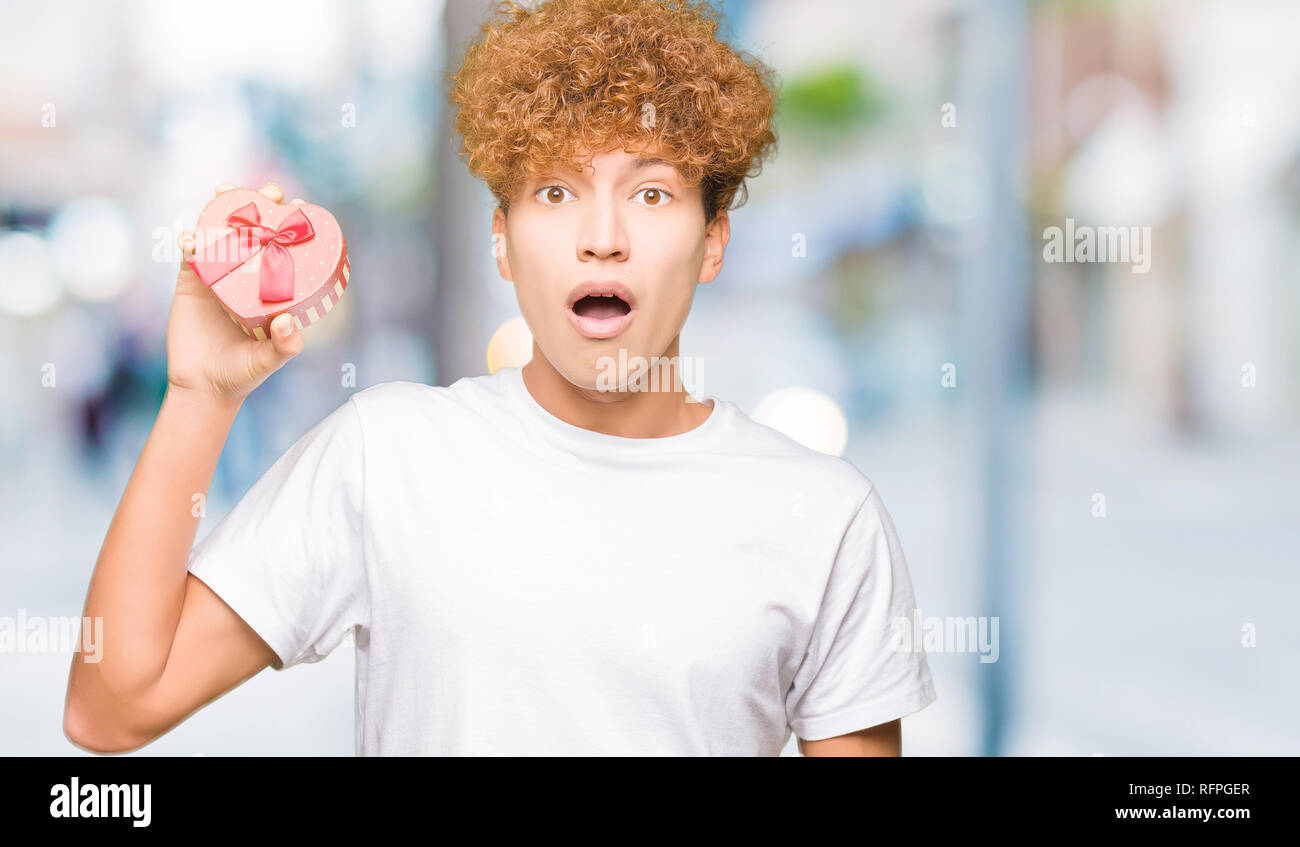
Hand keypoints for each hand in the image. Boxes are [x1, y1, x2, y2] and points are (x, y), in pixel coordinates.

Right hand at [165, 182, 306, 406]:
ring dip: (222, 208)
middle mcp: (246, 276)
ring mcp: (218, 276)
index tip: (300, 206)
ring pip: (221, 233)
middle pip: (254, 231)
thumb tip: (289, 321)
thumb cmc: (244, 374)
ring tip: (226, 191)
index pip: (285, 248)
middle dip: (260, 204)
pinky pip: (191, 253)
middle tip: (269, 192)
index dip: (292, 224)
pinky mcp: (190, 282)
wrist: (202, 387)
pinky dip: (191, 238)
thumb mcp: (269, 359)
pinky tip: (192, 234)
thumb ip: (285, 345)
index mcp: (271, 287)